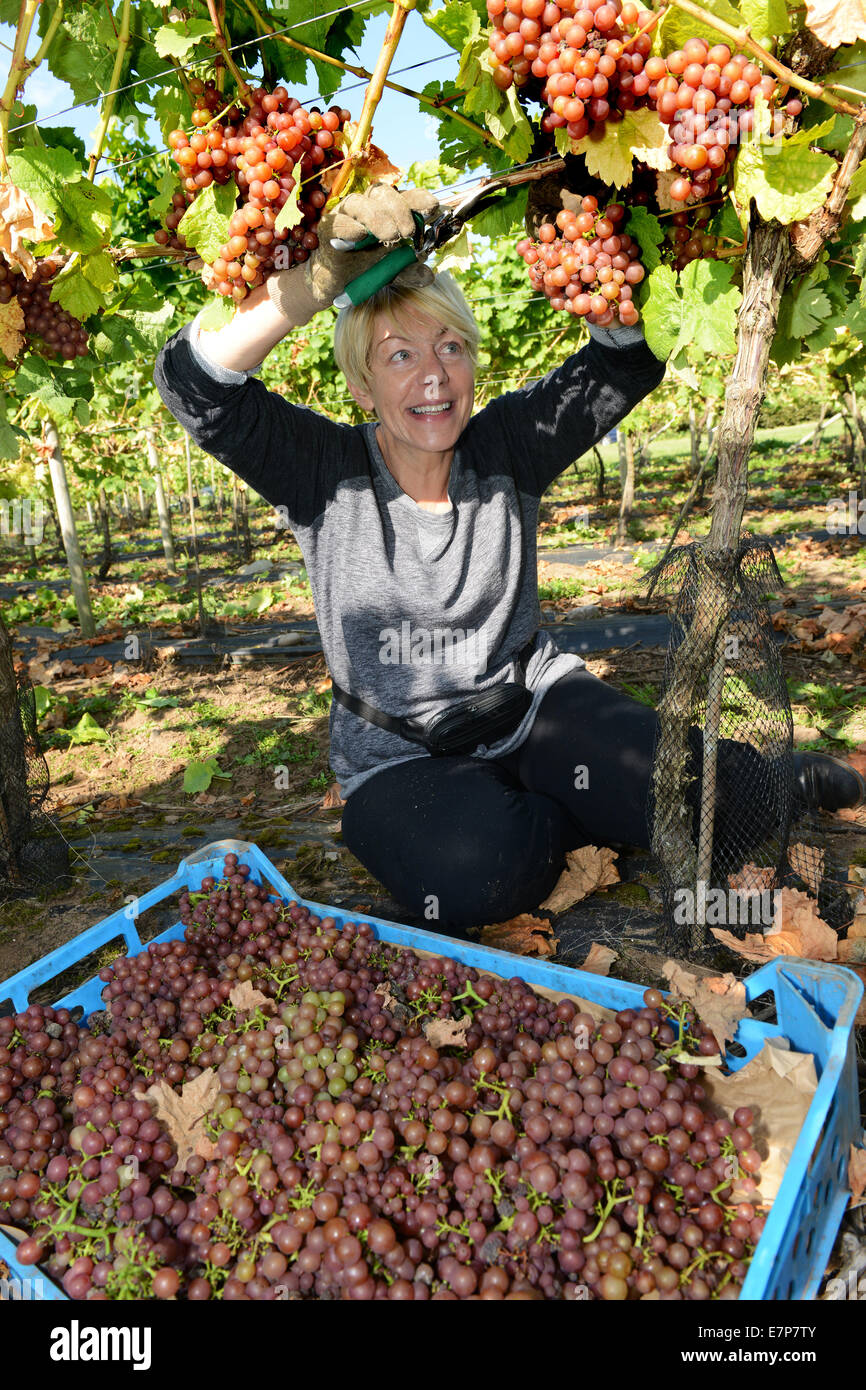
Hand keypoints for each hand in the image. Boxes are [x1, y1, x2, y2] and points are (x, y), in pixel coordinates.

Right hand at [267, 183, 440, 321]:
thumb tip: (429, 275)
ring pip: (359, 203)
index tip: (433, 208)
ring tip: (390, 235)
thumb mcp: (390, 272)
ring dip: (377, 217)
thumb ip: (408, 271)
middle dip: (399, 209)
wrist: (331, 285)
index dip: (419, 198)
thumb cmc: (362, 270)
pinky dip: (350, 227)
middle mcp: (366, 208)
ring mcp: (346, 215)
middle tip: (408, 231)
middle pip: (382, 194)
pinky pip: (338, 222)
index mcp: (386, 213)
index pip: (404, 197)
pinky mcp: (328, 228)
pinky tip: (360, 236)